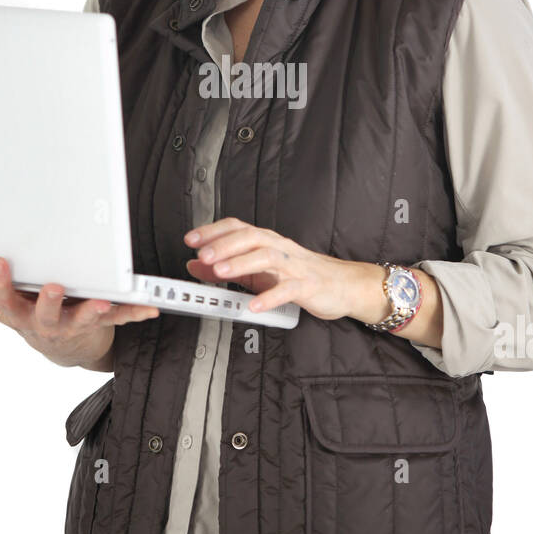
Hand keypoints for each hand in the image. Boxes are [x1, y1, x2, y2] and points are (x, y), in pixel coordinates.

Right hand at [0, 256, 158, 367]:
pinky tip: (149, 306)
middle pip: (46, 314)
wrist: (67, 350)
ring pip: (84, 319)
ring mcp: (76, 324)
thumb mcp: (2, 312)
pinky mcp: (102, 323)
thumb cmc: (33, 319)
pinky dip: (135, 311)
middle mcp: (49, 322)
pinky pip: (120, 317)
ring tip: (100, 304)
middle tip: (53, 287)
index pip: (6, 301)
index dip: (0, 284)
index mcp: (23, 315)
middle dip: (49, 302)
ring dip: (93, 312)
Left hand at [183, 217, 363, 321]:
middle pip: (251, 238)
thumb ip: (227, 268)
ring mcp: (294, 266)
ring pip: (267, 257)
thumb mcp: (258, 272)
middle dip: (224, 245)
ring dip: (241, 263)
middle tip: (202, 256)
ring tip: (221, 273)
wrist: (342, 285)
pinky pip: (288, 289)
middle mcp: (279, 248)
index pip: (237, 227)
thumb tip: (194, 265)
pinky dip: (270, 297)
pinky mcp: (308, 286)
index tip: (191, 239)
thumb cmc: (298, 275)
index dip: (213, 231)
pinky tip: (254, 306)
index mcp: (266, 242)